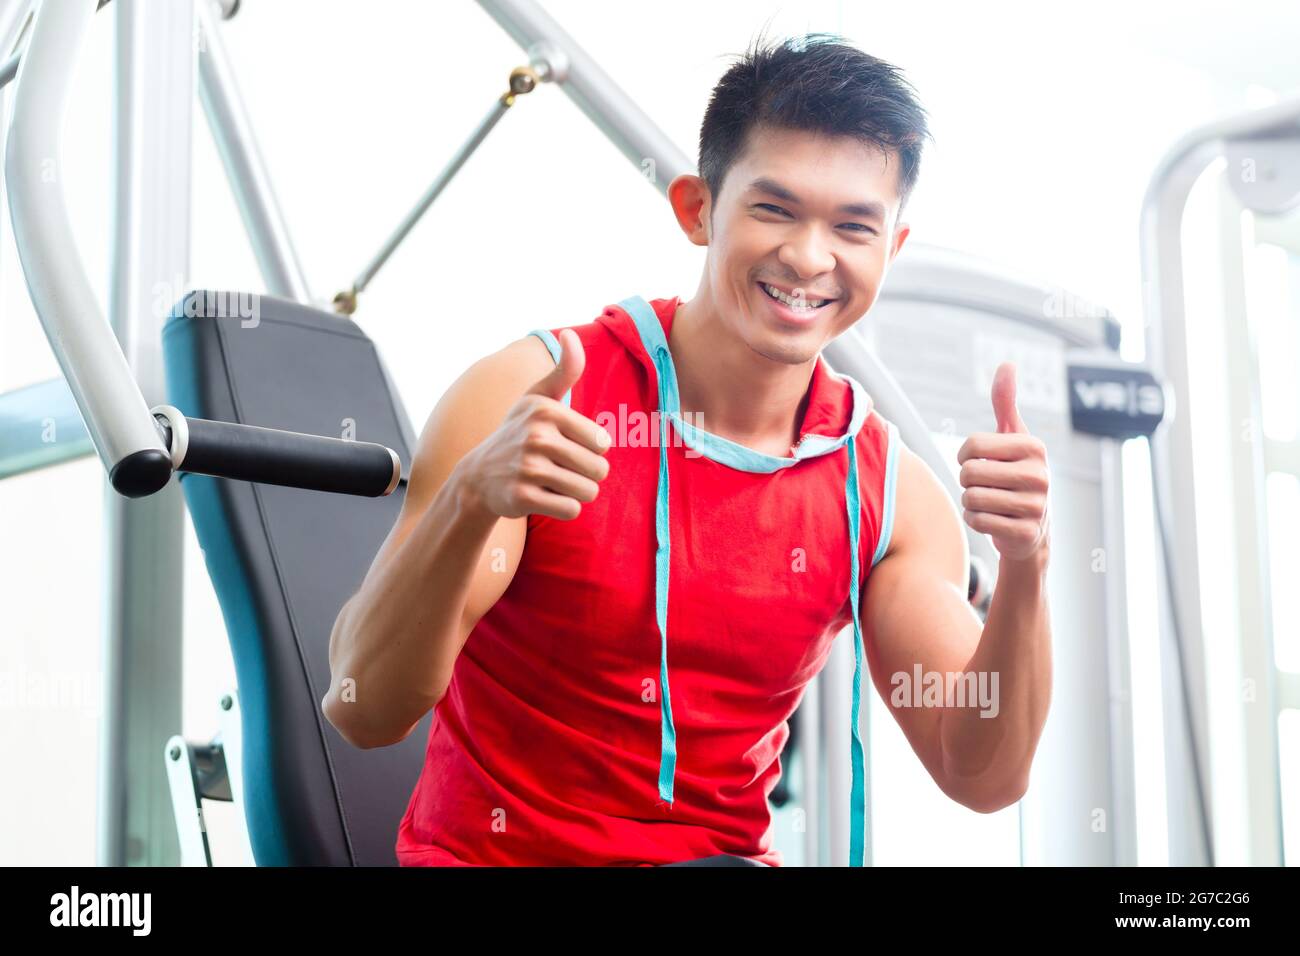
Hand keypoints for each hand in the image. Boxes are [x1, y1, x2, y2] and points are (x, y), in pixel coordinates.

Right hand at [462, 329, 611, 520]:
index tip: (564, 445)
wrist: (478, 476)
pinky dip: (562, 508)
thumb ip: (564, 369)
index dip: (589, 450)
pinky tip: (543, 497)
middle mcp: (536, 436)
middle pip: (599, 470)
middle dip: (585, 475)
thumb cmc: (518, 433)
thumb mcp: (538, 398)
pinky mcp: (523, 497)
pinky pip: (571, 510)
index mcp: (546, 410)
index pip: (603, 443)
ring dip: (575, 492)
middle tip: (558, 468)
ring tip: (551, 482)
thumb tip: (570, 334)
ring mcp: (528, 468)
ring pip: (588, 492)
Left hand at [956, 362, 1049, 562]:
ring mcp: (1036, 506)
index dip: (965, 456)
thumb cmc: (1015, 473)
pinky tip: (993, 520)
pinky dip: (976, 521)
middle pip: (969, 473)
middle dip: (967, 481)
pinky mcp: (1026, 533)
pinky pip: (977, 522)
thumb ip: (1006, 403)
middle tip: (985, 485)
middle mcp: (1039, 475)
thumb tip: (1007, 364)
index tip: (978, 461)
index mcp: (1034, 447)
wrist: (1031, 529)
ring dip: (970, 502)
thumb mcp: (1013, 437)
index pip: (972, 446)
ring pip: (970, 498)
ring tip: (989, 502)